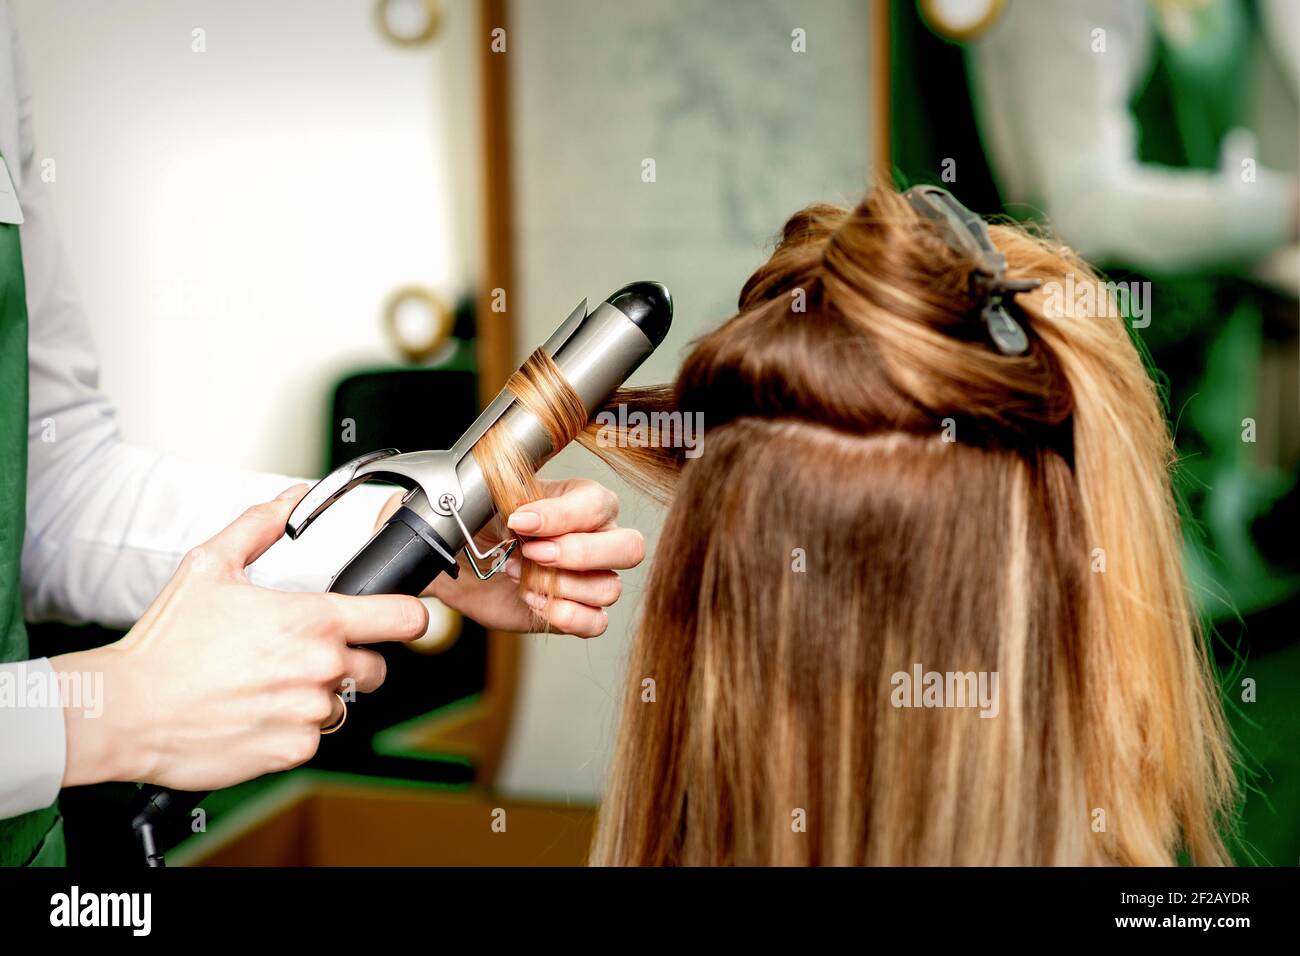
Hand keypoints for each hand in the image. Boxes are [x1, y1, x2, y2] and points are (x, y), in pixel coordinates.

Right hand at [52, 485, 428, 790]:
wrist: (127, 710)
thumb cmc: (167, 644)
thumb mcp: (210, 565)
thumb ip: (260, 526)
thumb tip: (292, 498)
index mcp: (313, 620)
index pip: (402, 618)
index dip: (408, 616)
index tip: (402, 618)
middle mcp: (321, 666)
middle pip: (376, 667)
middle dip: (350, 661)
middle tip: (303, 657)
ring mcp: (311, 711)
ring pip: (343, 704)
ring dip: (318, 696)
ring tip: (268, 685)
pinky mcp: (294, 750)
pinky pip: (314, 738)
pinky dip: (293, 729)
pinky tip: (257, 713)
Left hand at [380, 478, 645, 636]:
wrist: (456, 561)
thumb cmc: (477, 524)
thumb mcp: (481, 500)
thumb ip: (491, 492)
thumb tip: (493, 500)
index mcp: (579, 500)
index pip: (599, 505)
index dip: (563, 516)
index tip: (520, 522)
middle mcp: (595, 538)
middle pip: (629, 547)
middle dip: (580, 553)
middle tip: (533, 554)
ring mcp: (589, 578)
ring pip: (610, 588)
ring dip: (562, 587)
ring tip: (521, 580)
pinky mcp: (575, 612)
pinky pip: (597, 623)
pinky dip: (565, 616)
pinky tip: (531, 602)